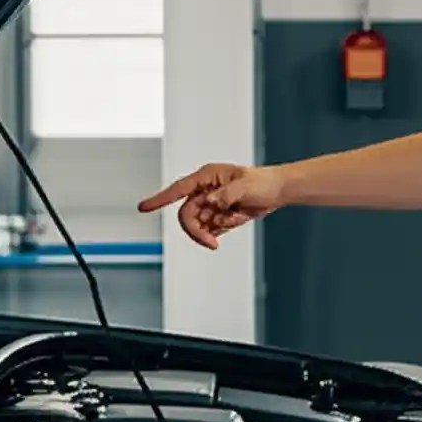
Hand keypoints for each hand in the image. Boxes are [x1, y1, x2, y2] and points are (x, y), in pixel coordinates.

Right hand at [137, 163, 287, 248]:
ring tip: (237, 217)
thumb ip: (226, 195)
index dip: (160, 199)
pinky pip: (211, 229)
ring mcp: (211, 204)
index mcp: (207, 177)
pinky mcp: (218, 215)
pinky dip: (223, 229)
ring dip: (214, 229)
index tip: (143, 207)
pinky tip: (239, 217)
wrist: (277, 192)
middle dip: (197, 231)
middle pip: (187, 215)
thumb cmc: (262, 182)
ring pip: (198, 225)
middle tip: (212, 243)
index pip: (178, 189)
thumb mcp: (246, 186)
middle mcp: (205, 191)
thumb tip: (209, 202)